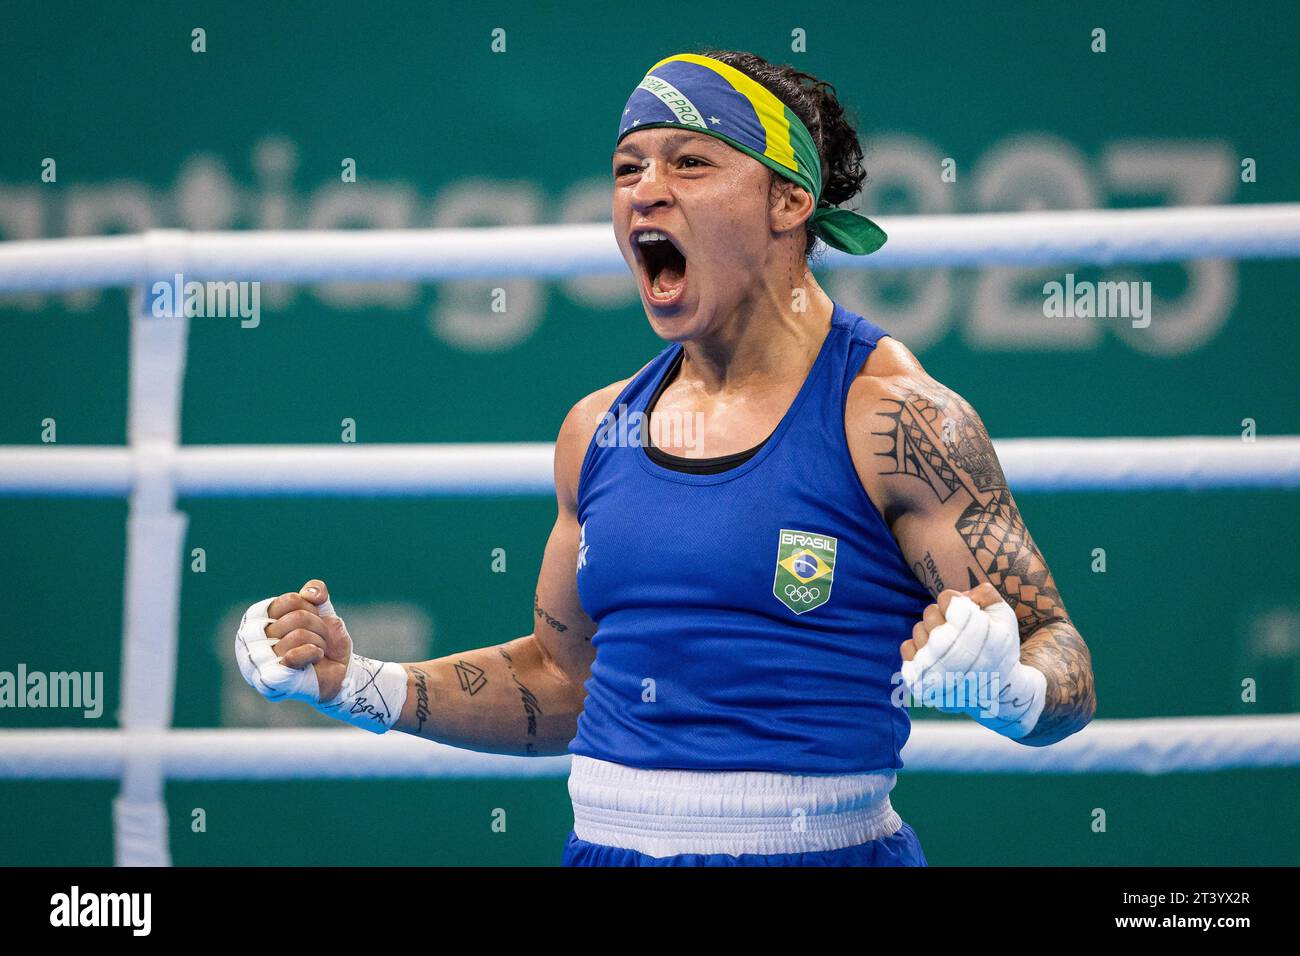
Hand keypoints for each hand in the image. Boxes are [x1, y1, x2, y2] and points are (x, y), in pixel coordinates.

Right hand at [264, 579, 351, 701]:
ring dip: (319, 642)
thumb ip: (316, 593)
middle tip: (320, 639)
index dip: (312, 608)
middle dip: (319, 626)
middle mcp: (254, 638)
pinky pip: (293, 656)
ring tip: (317, 651)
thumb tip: (310, 593)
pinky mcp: (272, 678)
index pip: (291, 601)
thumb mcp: (324, 611)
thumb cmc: (326, 642)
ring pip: (298, 635)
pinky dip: (313, 653)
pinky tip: (315, 658)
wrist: (340, 672)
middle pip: (297, 617)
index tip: (315, 619)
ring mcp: (260, 659)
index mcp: (262, 618)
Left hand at [900, 582, 1019, 714]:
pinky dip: (919, 648)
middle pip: (929, 612)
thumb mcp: (1004, 615)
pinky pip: (907, 647)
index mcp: (970, 628)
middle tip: (958, 632)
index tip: (966, 615)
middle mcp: (947, 645)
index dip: (956, 603)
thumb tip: (961, 595)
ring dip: (932, 633)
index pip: (946, 597)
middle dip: (943, 616)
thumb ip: (985, 594)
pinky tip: (936, 655)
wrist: (997, 690)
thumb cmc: (1000, 648)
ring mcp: (931, 663)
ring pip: (919, 629)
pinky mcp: (920, 677)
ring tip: (950, 647)